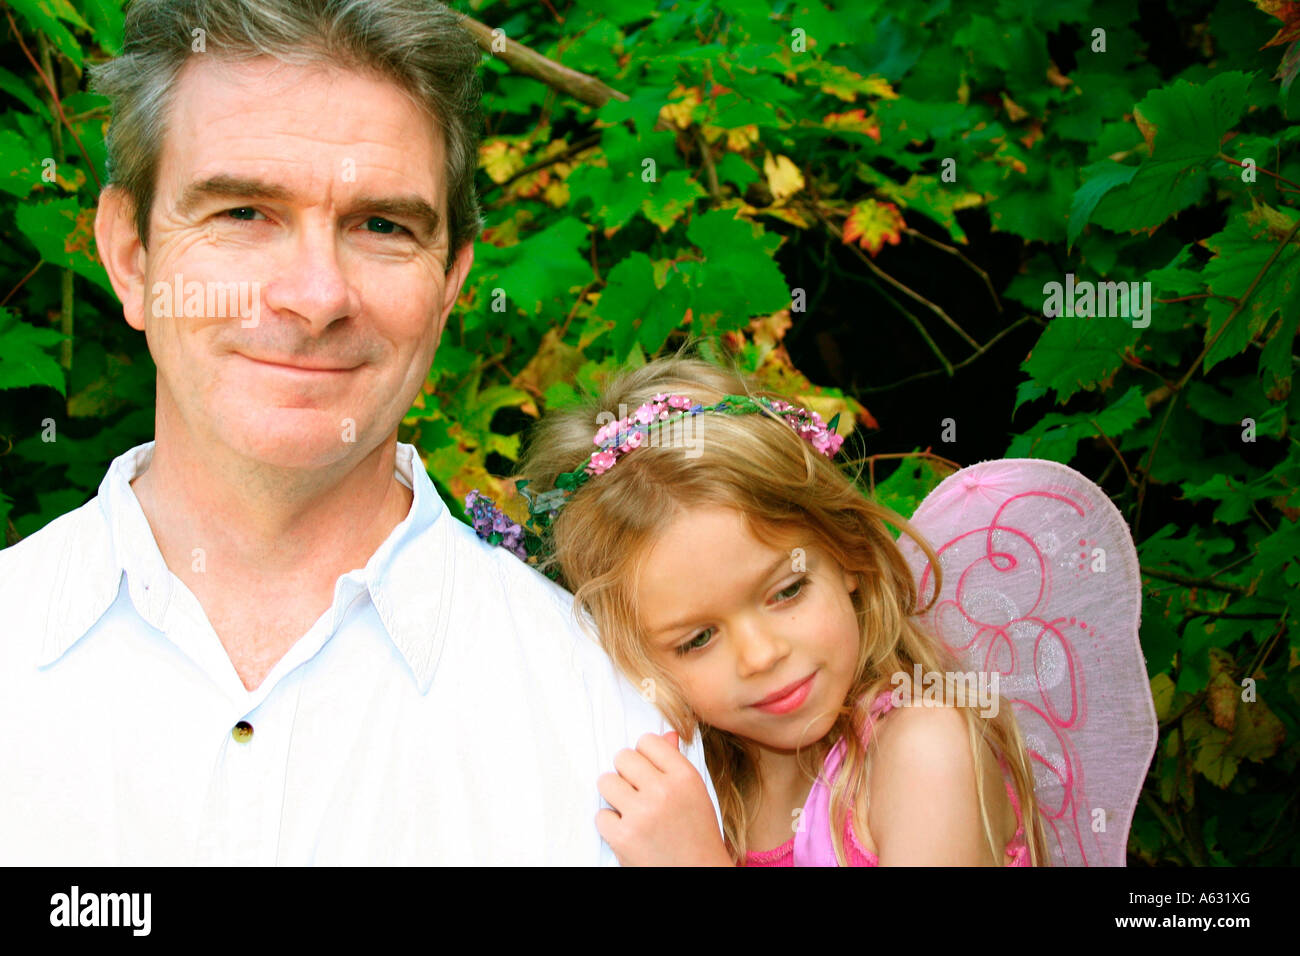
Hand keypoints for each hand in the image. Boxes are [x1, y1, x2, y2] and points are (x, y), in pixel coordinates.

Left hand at [596, 731, 733, 865]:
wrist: (698, 875)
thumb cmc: (698, 836)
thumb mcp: (696, 795)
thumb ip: (677, 764)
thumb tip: (666, 735)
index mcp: (684, 777)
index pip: (648, 741)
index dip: (644, 756)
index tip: (648, 771)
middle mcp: (663, 791)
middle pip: (622, 758)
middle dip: (626, 774)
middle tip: (637, 792)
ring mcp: (641, 814)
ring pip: (606, 781)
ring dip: (614, 796)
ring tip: (630, 810)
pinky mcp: (623, 837)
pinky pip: (600, 815)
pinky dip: (610, 824)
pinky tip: (628, 832)